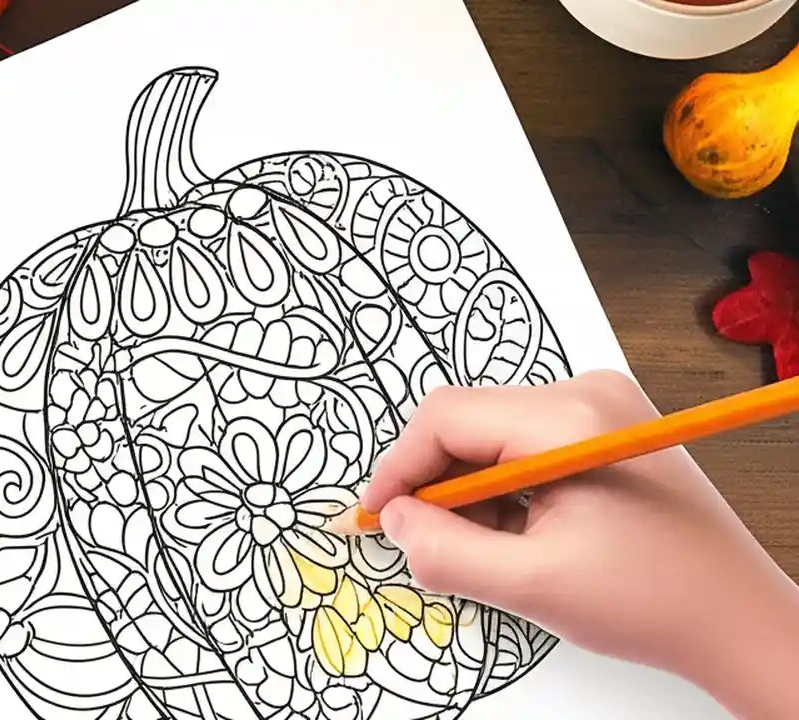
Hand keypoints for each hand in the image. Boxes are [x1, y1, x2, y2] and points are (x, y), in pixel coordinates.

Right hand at [359, 370, 798, 719]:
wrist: (736, 617)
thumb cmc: (656, 600)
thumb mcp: (532, 585)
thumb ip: (445, 551)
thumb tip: (393, 520)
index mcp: (569, 420)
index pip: (446, 417)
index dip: (399, 468)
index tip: (376, 516)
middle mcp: (585, 394)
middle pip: (467, 423)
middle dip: (438, 487)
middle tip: (432, 546)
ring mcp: (598, 406)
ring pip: (490, 437)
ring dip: (473, 495)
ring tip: (500, 552)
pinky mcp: (602, 427)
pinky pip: (521, 445)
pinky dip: (503, 492)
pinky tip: (525, 536)